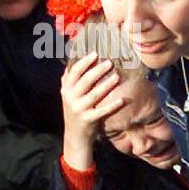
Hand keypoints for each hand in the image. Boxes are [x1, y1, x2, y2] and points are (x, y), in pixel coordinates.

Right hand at [59, 53, 126, 170]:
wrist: (75, 135)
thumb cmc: (76, 110)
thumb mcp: (68, 95)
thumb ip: (69, 79)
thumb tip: (72, 58)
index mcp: (66, 89)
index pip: (74, 72)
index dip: (84, 62)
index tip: (96, 54)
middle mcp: (70, 98)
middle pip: (85, 81)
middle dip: (98, 71)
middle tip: (110, 63)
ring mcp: (79, 109)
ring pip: (94, 95)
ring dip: (106, 85)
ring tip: (117, 77)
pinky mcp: (88, 120)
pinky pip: (102, 111)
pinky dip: (112, 105)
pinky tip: (122, 100)